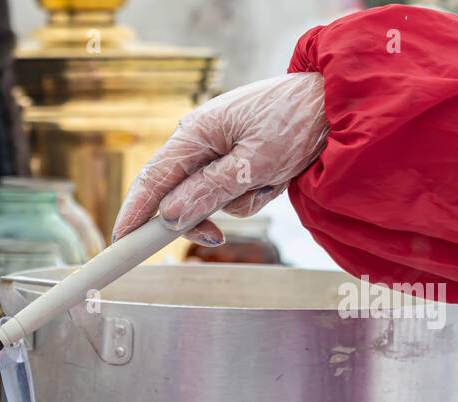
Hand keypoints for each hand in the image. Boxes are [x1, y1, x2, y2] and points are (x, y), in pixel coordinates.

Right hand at [112, 72, 328, 243]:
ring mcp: (219, 149)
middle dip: (202, 216)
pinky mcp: (238, 158)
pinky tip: (277, 177)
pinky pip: (232, 192)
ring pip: (210, 198)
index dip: (133, 213)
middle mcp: (201, 140)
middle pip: (178, 195)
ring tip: (272, 181)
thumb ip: (209, 191)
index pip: (151, 179)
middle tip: (218, 237)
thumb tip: (169, 216)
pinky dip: (253, 193)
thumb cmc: (296, 122)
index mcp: (195, 133)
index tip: (119, 242)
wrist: (338, 104)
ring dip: (239, 201)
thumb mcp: (254, 163)